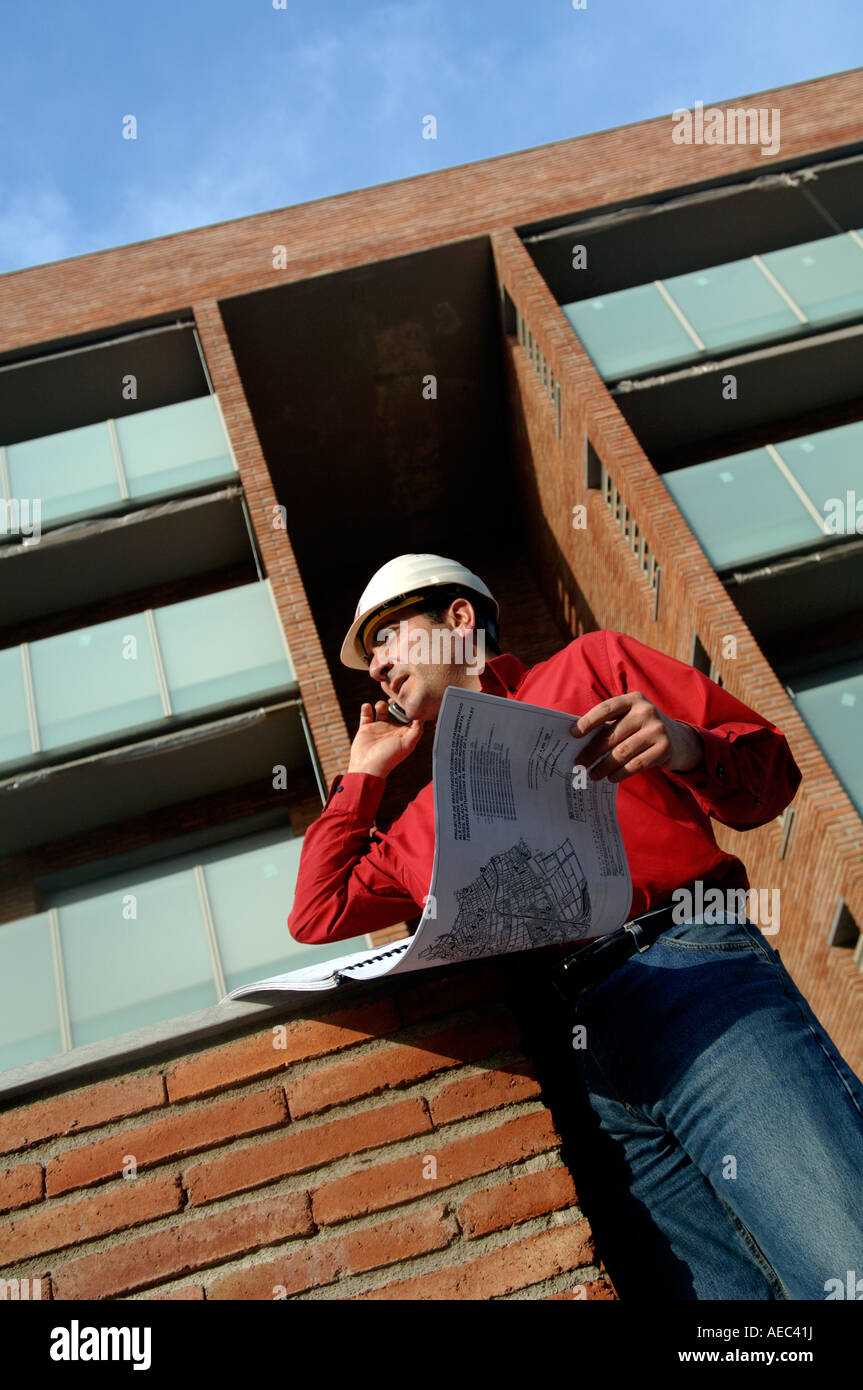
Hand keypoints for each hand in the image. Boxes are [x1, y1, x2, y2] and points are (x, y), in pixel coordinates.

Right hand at [346, 700, 423, 778]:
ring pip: (381, 710)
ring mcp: (379, 727)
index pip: (409, 716)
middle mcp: (392, 729)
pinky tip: (368, 707)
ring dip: (380, 705)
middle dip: (394, 703)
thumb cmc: (389, 757)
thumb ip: (417, 730)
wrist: (367, 767)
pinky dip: (366, 708)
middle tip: (393, 698)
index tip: (407, 699)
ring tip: (380, 707)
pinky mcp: (366, 728)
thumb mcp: (407, 744)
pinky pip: (366, 714)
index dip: (409, 707)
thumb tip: (422, 716)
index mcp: (403, 732)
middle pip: (395, 710)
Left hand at [571, 692, 702, 783]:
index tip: (573, 734)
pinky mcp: (664, 748)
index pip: (607, 708)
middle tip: (579, 763)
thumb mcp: (631, 719)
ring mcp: (657, 729)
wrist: (680, 740)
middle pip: (612, 734)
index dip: (588, 721)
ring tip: (593, 774)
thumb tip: (580, 742)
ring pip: (622, 752)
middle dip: (592, 751)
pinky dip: (620, 773)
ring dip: (604, 766)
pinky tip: (611, 778)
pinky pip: (636, 764)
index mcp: (633, 700)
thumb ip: (610, 725)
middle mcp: (646, 711)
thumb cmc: (644, 729)